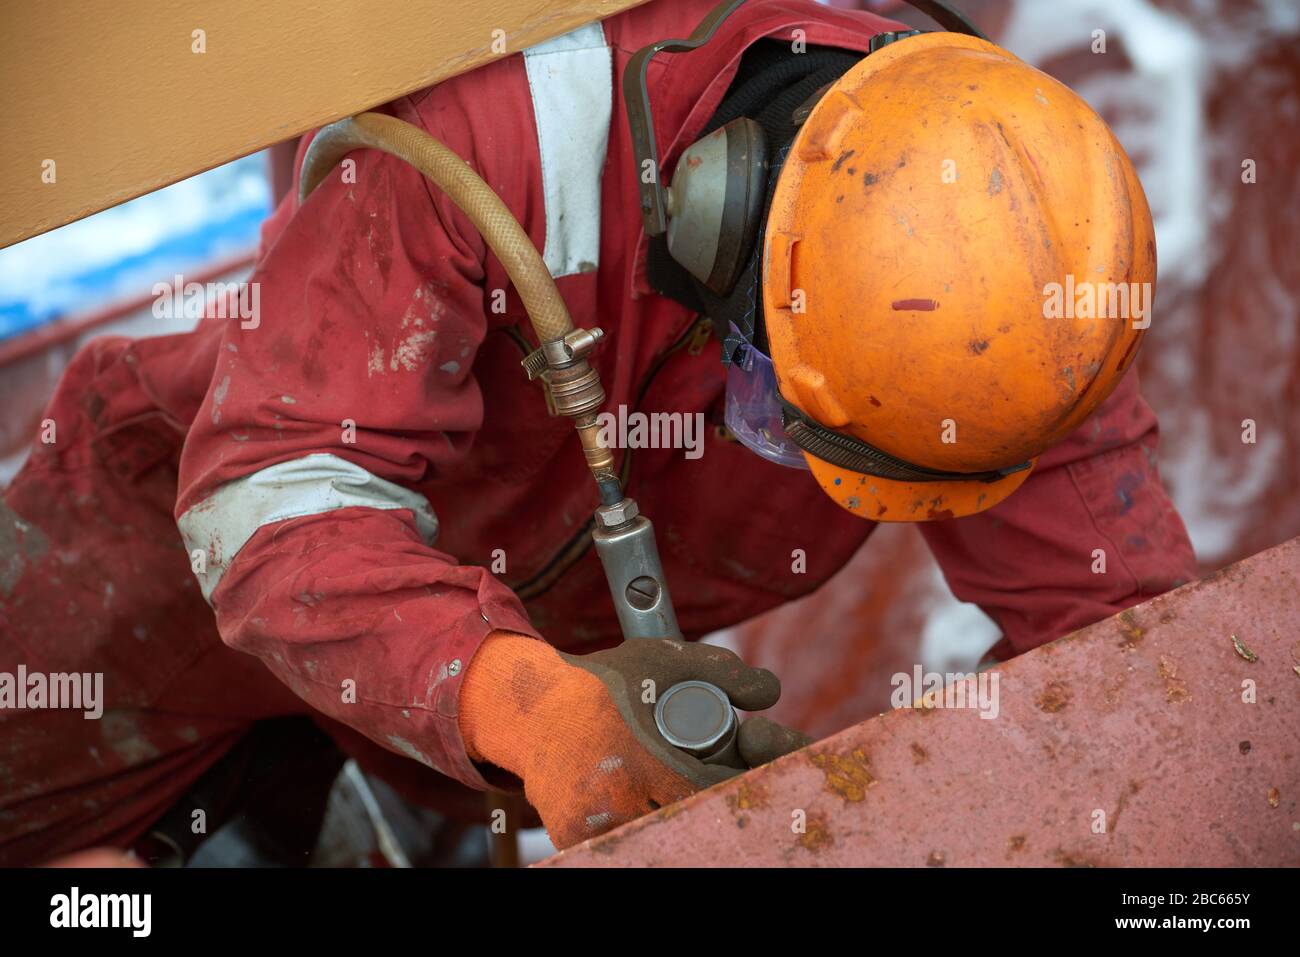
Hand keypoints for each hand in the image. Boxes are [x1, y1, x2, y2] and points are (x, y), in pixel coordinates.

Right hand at [458, 633, 808, 848]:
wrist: (534, 706)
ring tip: (688, 808)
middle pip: (686, 825)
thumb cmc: (606, 682)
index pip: (710, 795)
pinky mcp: (572, 839)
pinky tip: (660, 823)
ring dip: (677, 829)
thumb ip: (722, 669)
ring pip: (657, 841)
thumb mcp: (663, 660)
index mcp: (644, 758)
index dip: (736, 791)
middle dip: (709, 812)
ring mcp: (591, 825)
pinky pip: (622, 848)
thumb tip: (769, 696)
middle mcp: (616, 799)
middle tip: (718, 798)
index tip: (743, 781)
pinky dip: (643, 838)